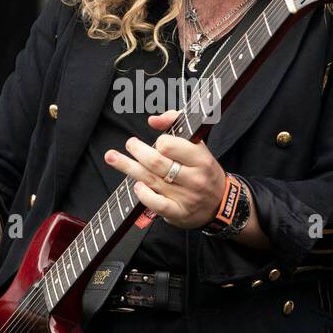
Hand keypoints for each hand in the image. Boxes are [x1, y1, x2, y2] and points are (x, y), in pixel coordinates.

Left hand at [104, 109, 227, 228]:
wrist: (220, 204)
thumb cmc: (204, 170)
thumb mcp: (199, 144)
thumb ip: (177, 124)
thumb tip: (153, 120)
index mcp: (201, 158)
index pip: (170, 146)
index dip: (159, 142)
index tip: (159, 143)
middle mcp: (194, 178)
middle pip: (156, 162)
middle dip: (137, 150)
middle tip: (130, 144)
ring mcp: (186, 197)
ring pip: (150, 180)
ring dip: (127, 167)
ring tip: (111, 157)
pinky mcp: (178, 213)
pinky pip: (156, 204)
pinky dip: (144, 194)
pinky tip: (136, 186)